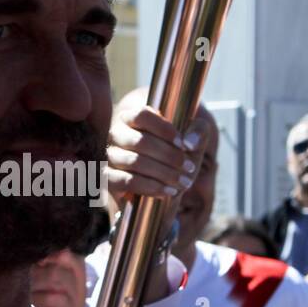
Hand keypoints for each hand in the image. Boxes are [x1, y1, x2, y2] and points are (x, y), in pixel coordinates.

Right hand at [103, 102, 202, 226]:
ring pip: (134, 162)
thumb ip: (198, 131)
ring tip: (183, 182)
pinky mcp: (109, 178)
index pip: (141, 115)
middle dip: (169, 156)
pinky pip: (126, 182)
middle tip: (189, 168)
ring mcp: (110, 156)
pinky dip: (150, 187)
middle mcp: (116, 133)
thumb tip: (189, 143)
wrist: (165, 181)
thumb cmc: (178, 153)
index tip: (182, 144)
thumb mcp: (193, 138)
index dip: (163, 129)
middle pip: (140, 141)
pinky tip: (168, 191)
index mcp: (133, 117)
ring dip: (163, 174)